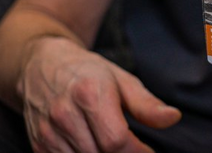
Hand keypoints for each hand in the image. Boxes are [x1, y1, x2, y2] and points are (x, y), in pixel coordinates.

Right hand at [19, 36, 180, 152]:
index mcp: (90, 94)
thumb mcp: (123, 80)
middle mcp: (64, 114)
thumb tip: (173, 118)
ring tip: (112, 144)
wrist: (41, 67)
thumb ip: (147, 104)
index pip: (116, 141)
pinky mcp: (38, 144)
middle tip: (132, 148)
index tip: (148, 151)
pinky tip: (93, 146)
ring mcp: (47, 132)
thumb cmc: (89, 73)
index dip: (137, 152)